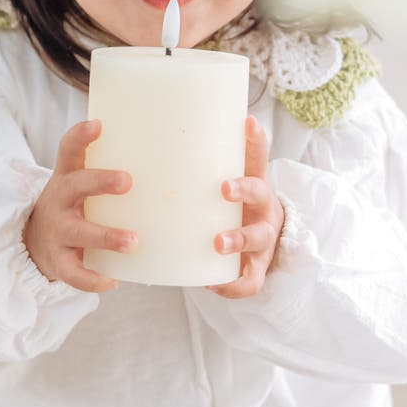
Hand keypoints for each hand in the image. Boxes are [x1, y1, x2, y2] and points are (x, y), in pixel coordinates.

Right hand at [23, 119, 135, 292]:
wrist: (36, 242)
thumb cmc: (77, 206)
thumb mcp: (82, 184)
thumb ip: (112, 171)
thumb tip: (178, 154)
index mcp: (68, 177)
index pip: (68, 150)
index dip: (81, 136)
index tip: (98, 124)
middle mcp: (59, 201)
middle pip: (75, 186)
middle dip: (100, 182)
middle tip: (128, 181)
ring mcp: (58, 232)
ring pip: (79, 232)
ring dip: (105, 235)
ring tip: (133, 241)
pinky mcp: (59, 261)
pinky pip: (74, 272)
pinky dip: (92, 278)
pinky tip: (112, 282)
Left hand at [208, 114, 284, 298]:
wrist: (257, 248)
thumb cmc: (227, 210)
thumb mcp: (219, 184)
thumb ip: (193, 169)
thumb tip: (143, 142)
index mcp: (252, 184)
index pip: (257, 157)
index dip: (255, 140)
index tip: (247, 122)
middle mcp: (262, 208)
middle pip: (260, 192)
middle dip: (244, 189)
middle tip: (224, 187)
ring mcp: (263, 239)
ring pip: (258, 237)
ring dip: (239, 238)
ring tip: (218, 243)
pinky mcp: (257, 268)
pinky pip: (249, 280)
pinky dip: (233, 284)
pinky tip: (214, 285)